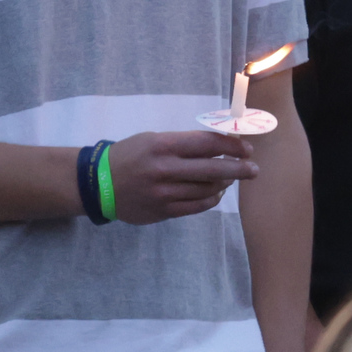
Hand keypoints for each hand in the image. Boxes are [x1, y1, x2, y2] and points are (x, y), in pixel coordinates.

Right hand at [107, 130, 256, 223]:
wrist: (98, 184)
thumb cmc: (129, 156)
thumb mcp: (152, 140)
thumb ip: (183, 144)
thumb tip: (220, 147)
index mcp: (162, 145)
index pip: (207, 143)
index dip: (232, 146)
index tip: (246, 148)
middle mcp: (165, 169)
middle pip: (214, 169)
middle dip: (239, 169)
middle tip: (253, 169)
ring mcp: (165, 192)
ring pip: (208, 189)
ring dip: (224, 183)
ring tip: (229, 179)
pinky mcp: (164, 210)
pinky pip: (198, 205)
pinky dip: (212, 198)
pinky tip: (215, 192)